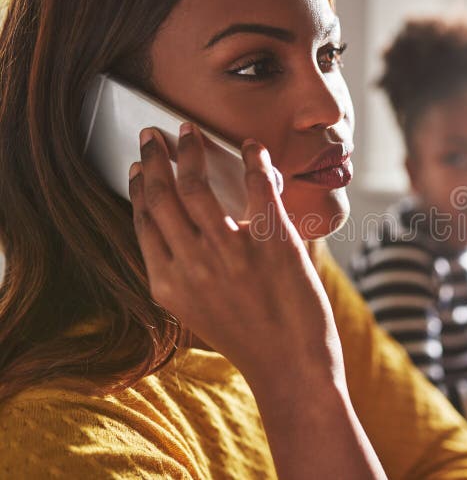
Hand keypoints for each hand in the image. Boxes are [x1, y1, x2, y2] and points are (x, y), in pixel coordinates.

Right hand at [129, 123, 342, 383]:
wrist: (291, 370)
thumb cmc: (249, 341)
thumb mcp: (199, 310)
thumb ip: (185, 272)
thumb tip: (183, 230)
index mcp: (168, 283)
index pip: (144, 221)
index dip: (139, 187)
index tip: (138, 166)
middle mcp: (192, 264)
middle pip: (163, 196)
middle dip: (155, 158)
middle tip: (155, 135)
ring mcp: (231, 253)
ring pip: (197, 186)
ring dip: (191, 151)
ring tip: (190, 132)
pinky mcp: (273, 245)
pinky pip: (258, 188)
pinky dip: (254, 161)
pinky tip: (252, 147)